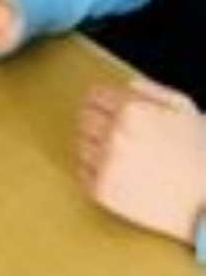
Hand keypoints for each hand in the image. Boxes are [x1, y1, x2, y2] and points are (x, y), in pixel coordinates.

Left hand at [76, 79, 205, 245]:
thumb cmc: (200, 154)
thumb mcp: (184, 109)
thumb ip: (150, 89)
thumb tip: (125, 85)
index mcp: (131, 110)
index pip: (94, 95)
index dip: (106, 103)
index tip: (115, 113)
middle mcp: (114, 134)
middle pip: (84, 117)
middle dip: (100, 123)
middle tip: (123, 137)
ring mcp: (106, 163)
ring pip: (81, 144)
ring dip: (97, 147)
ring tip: (127, 158)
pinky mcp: (103, 190)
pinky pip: (83, 172)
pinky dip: (97, 172)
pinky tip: (122, 176)